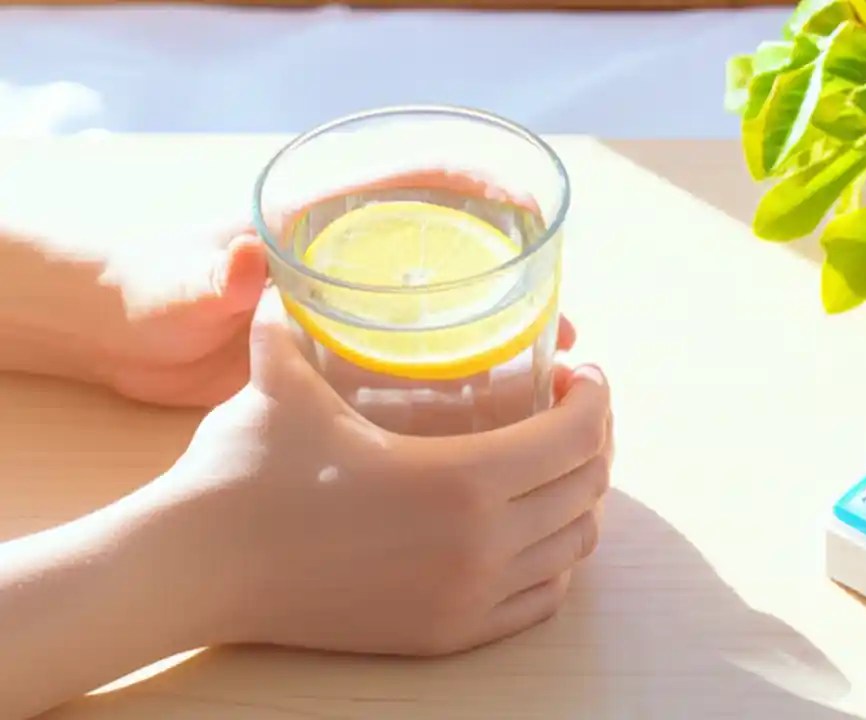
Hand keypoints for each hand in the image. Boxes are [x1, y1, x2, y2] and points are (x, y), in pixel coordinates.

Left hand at [100, 227, 577, 408]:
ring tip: (547, 386)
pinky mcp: (347, 354)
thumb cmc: (149, 291)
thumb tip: (245, 262)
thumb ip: (212, 276)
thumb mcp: (181, 286)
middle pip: (459, 258)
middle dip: (518, 288)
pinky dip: (463, 384)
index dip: (483, 191)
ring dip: (503, 343)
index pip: (420, 186)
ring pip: (451, 316)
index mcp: (323, 222)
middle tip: (562, 335)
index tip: (534, 219)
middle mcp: (353, 261)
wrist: (119, 337)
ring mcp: (355, 309)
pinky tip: (492, 421)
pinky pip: (423, 362)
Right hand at [146, 287, 611, 654]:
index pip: (578, 435)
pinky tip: (529, 526)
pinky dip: (553, 557)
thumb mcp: (280, 382)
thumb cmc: (239, 474)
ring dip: (578, 497)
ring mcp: (469, 599)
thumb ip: (296, 317)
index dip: (594, 397)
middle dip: (594, 439)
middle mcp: (481, 546)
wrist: (194, 571)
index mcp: (462, 481)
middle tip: (567, 409)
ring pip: (573, 545)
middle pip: (588, 487)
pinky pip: (541, 598)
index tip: (579, 373)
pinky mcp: (448, 636)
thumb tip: (285, 270)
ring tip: (550, 462)